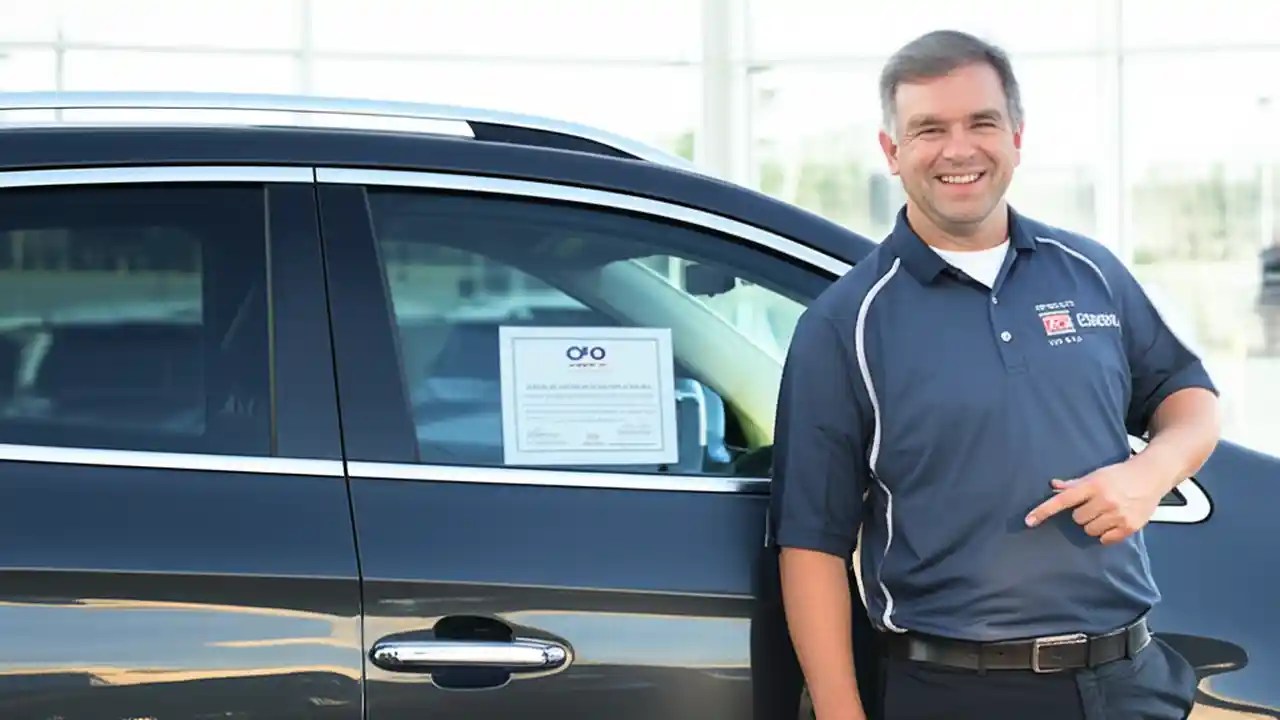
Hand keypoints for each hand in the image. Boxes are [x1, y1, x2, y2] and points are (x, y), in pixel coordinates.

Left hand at [1024, 457, 1169, 544]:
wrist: (1152, 475)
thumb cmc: (1120, 474)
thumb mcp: (1096, 474)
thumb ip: (1074, 484)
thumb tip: (1053, 486)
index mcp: (1093, 485)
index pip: (1062, 500)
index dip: (1044, 511)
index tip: (1029, 521)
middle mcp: (1105, 500)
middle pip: (1077, 519)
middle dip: (1083, 513)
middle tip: (1096, 504)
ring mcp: (1118, 514)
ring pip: (1090, 531)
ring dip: (1094, 524)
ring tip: (1107, 511)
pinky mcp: (1130, 527)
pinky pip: (1105, 539)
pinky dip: (1107, 533)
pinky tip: (1115, 520)